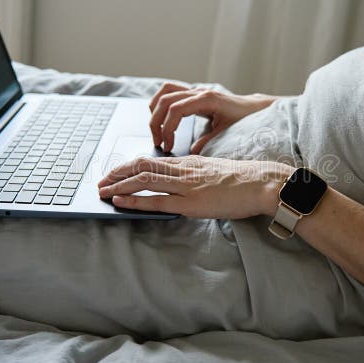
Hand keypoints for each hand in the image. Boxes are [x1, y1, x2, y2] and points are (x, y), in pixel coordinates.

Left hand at [98, 155, 293, 217]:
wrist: (263, 183)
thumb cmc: (244, 181)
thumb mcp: (215, 172)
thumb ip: (196, 176)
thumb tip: (181, 185)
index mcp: (189, 162)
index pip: (151, 160)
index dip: (129, 166)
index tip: (115, 171)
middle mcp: (184, 170)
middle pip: (141, 166)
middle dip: (117, 174)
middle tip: (101, 181)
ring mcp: (186, 185)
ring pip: (143, 180)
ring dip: (119, 186)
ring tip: (102, 191)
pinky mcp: (191, 202)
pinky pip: (156, 200)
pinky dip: (134, 200)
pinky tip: (120, 201)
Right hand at [148, 82, 277, 153]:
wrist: (253, 109)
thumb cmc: (243, 120)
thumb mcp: (227, 134)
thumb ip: (208, 142)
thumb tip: (191, 152)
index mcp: (207, 99)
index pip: (175, 109)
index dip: (167, 128)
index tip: (168, 146)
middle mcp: (198, 91)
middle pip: (165, 100)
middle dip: (156, 122)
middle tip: (158, 142)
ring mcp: (195, 91)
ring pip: (165, 91)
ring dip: (155, 110)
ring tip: (157, 130)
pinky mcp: (193, 94)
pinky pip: (170, 92)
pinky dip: (161, 104)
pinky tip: (163, 120)